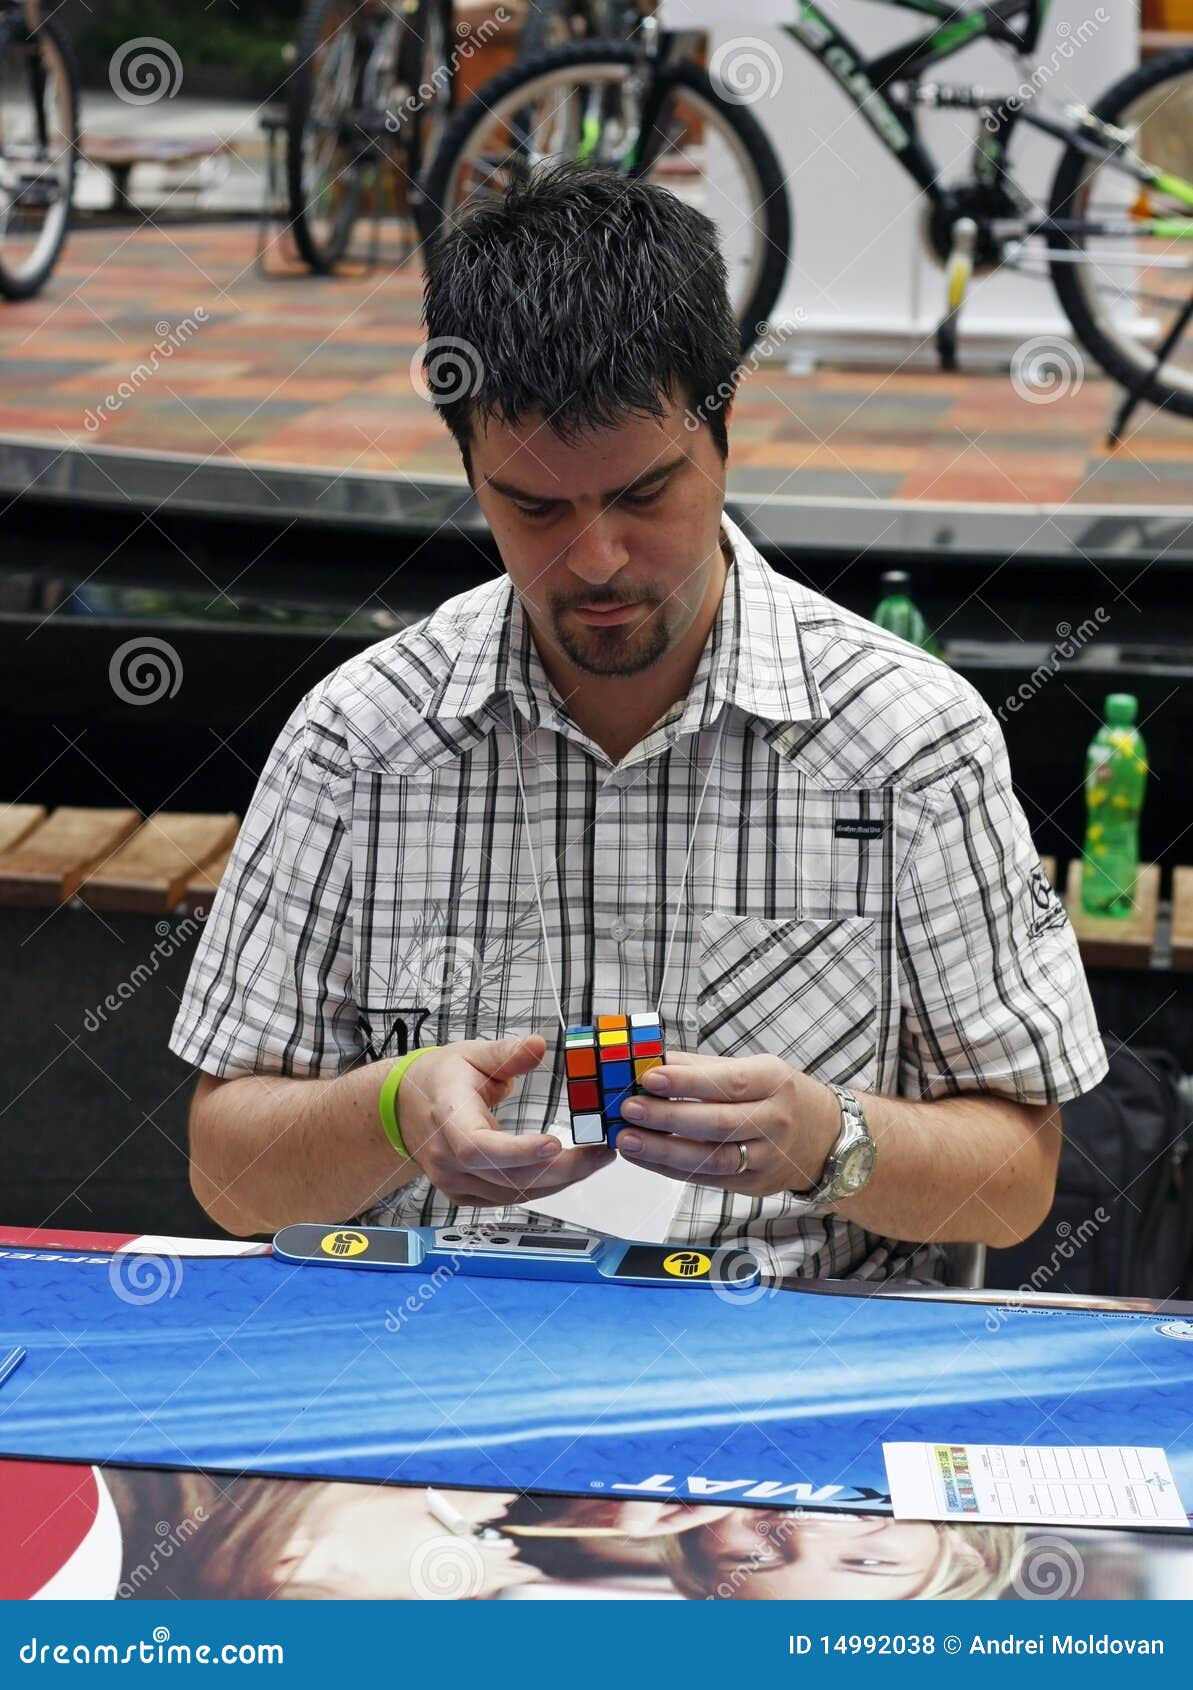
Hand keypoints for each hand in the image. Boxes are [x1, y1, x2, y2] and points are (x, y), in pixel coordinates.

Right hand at [393, 1033, 612, 1205]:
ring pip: (515, 1193)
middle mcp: (449, 1159)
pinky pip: (510, 1197)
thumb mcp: (469, 1054)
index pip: (478, 1147)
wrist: (404, 1107)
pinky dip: (543, 1186)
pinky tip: (569, 1170)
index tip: (554, 1142)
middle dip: (562, 1168)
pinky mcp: (466, 1194)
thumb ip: (505, 1053)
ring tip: (596, 1157)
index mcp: (448, 1119)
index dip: (517, 1151)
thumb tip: (538, 1045)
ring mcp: (456, 1182)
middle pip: (508, 1177)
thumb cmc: (438, 1079)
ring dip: (560, 1179)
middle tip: (601, 1151)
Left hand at [614, 1050, 839, 1196]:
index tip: (649, 1078)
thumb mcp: (754, 1069)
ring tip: (628, 1139)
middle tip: (629, 1109)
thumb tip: (651, 1061)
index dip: (687, 1081)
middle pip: (716, 1124)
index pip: (728, 1083)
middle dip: (667, 1117)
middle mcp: (775, 1122)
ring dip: (663, 1150)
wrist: (824, 1138)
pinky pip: (707, 1178)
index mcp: (774, 1082)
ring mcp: (767, 1158)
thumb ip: (703, 1067)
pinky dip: (670, 1169)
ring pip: (710, 1158)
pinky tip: (644, 1157)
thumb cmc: (779, 1095)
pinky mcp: (754, 1185)